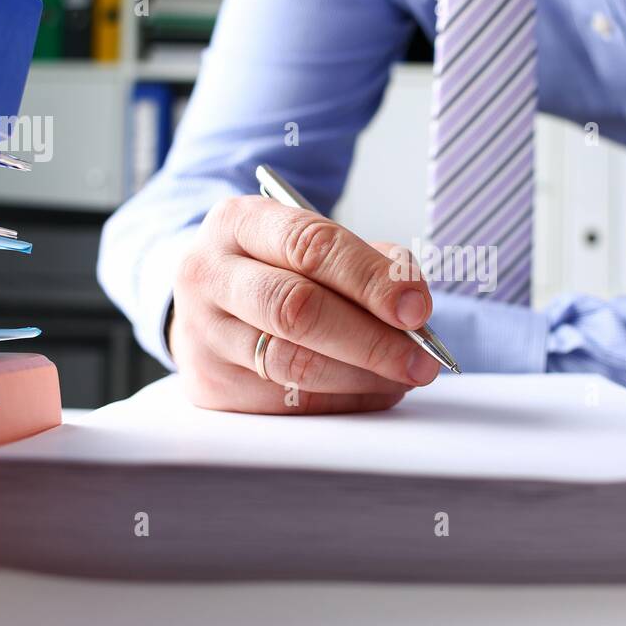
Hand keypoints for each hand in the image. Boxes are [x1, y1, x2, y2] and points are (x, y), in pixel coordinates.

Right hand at [168, 195, 438, 413]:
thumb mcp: (311, 244)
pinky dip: (345, 399)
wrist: (207, 302)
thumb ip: (367, 262)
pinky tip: (375, 390)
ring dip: (364, 375)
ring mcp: (203, 334)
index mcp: (238, 223)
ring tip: (406, 375)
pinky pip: (290, 402)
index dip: (369, 279)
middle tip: (421, 358)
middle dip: (371, 338)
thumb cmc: (275, 268)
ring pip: (294, 363)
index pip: (309, 246)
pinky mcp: (211, 386)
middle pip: (296, 308)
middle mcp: (209, 275)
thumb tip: (413, 309)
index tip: (417, 308)